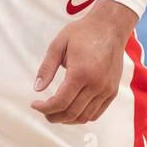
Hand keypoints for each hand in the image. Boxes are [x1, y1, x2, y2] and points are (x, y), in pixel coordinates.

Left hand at [30, 0, 135, 123]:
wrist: (110, 27)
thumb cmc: (83, 33)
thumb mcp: (58, 45)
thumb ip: (47, 68)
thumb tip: (37, 89)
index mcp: (81, 72)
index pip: (60, 101)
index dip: (44, 108)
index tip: (34, 104)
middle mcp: (96, 84)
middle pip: (71, 113)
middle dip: (53, 116)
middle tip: (43, 111)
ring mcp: (106, 89)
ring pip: (84, 117)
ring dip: (67, 119)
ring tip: (55, 112)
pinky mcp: (112, 91)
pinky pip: (96, 113)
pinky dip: (82, 116)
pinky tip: (71, 110)